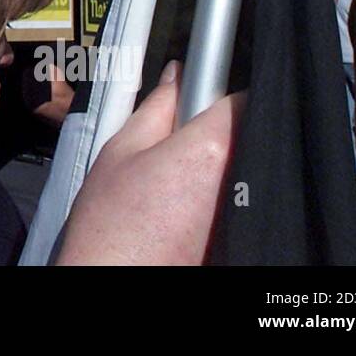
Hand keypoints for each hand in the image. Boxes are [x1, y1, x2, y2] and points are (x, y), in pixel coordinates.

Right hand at [55, 61, 243, 264]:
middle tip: (179, 139)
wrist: (116, 280)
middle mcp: (238, 179)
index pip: (242, 98)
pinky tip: (182, 206)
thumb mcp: (121, 150)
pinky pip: (235, 198)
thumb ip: (156, 107)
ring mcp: (241, 211)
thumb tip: (177, 76)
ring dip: (217, 163)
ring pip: (240, 166)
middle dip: (218, 128)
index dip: (221, 91)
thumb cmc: (110, 225)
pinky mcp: (238, 234)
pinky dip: (216, 194)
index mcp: (210, 149)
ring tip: (175, 180)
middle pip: (244, 133)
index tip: (201, 94)